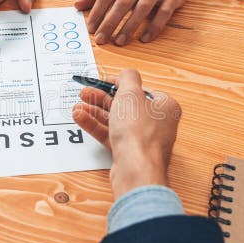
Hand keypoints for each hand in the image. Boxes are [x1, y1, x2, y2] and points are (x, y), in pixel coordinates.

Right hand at [72, 69, 180, 198]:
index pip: (140, 89)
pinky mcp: (129, 152)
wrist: (136, 168)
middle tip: (86, 93)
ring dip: (95, 112)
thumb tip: (127, 74)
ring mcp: (142, 139)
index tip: (102, 81)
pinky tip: (81, 118)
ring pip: (116, 121)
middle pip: (125, 105)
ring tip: (78, 106)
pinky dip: (96, 126)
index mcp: (164, 106)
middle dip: (102, 98)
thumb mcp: (131, 93)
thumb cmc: (140, 132)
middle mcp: (156, 123)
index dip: (119, 84)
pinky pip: (110, 135)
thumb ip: (127, 78)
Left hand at [74, 0, 207, 45]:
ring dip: (129, 26)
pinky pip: (163, 14)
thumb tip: (77, 5)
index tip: (90, 28)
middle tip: (101, 39)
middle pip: (123, 2)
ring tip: (119, 41)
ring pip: (142, 8)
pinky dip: (153, 27)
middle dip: (110, 22)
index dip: (98, 11)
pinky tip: (144, 39)